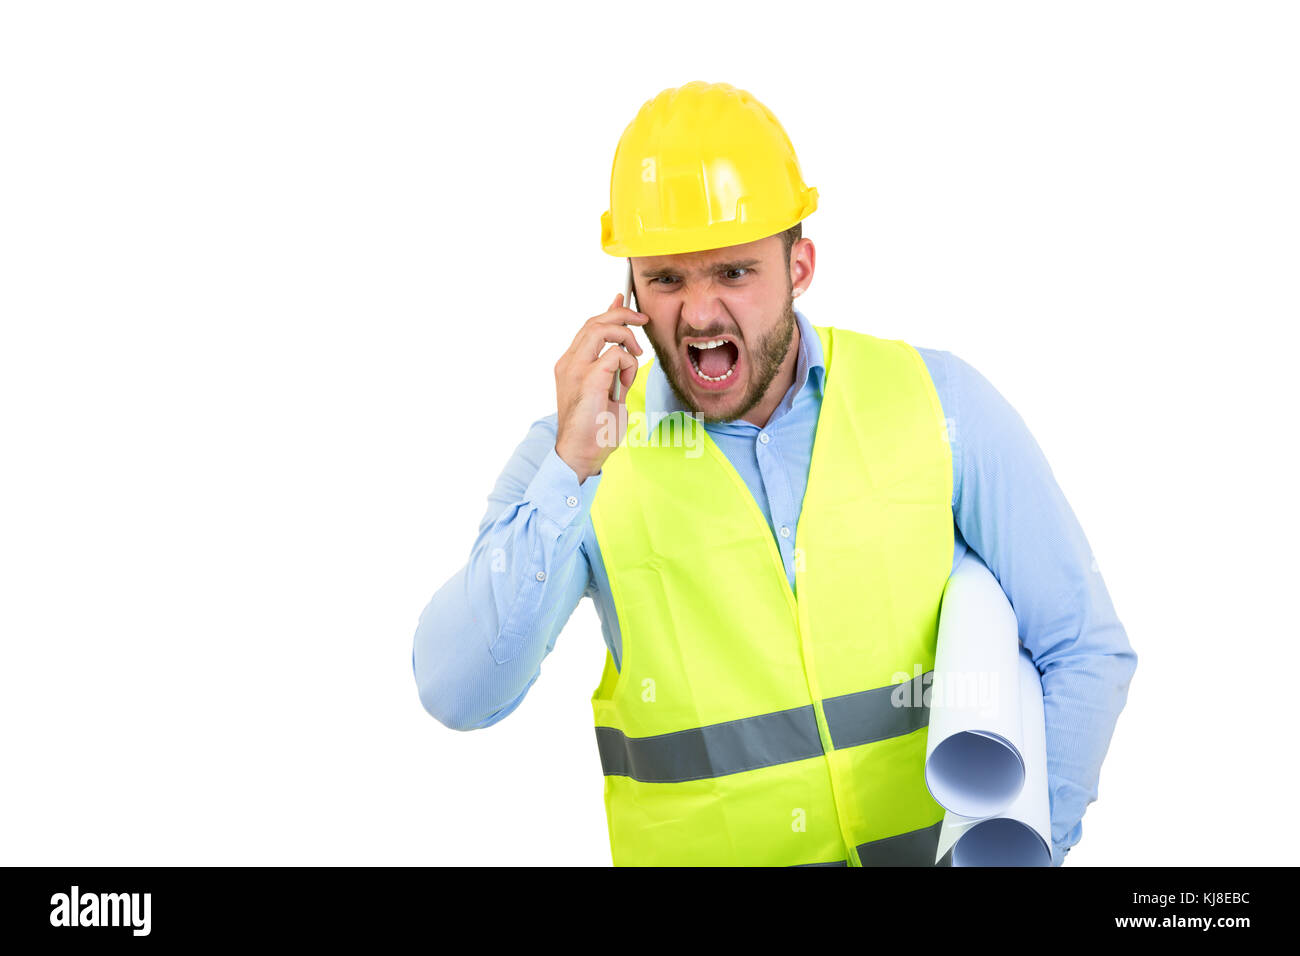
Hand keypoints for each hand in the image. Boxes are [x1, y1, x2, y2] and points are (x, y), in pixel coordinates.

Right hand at [554, 293, 646, 482]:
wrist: (580, 455)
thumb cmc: (594, 430)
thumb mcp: (608, 391)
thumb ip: (614, 369)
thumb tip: (627, 349)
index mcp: (570, 364)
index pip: (589, 327)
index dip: (608, 310)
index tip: (622, 298)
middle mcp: (568, 362)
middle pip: (594, 322)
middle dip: (622, 314)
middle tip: (643, 320)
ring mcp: (575, 369)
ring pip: (601, 329)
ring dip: (626, 336)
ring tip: (637, 354)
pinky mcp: (588, 379)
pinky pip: (615, 355)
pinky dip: (628, 365)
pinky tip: (625, 384)